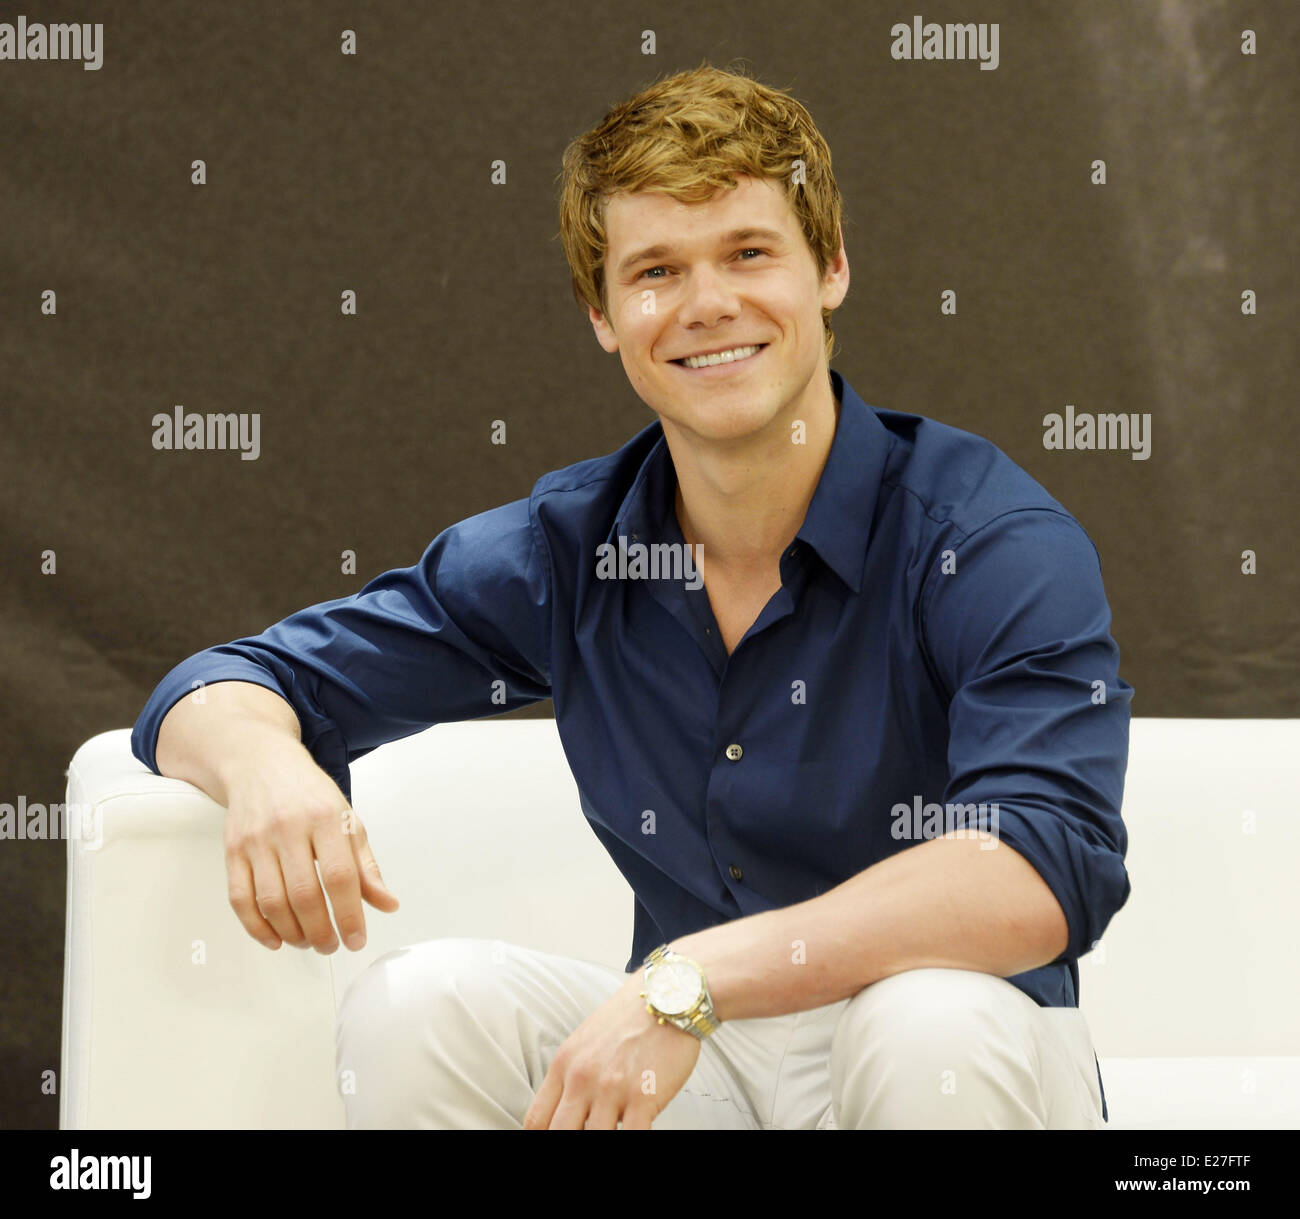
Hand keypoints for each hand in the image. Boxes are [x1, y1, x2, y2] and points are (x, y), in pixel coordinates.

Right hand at [222, 739, 398, 952]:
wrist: (261, 764)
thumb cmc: (310, 795)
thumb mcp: (347, 821)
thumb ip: (366, 866)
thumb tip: (388, 904)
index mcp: (326, 818)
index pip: (339, 877)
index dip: (349, 915)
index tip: (356, 939)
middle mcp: (289, 828)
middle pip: (304, 895)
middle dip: (320, 932)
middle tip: (331, 947)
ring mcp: (257, 840)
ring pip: (272, 901)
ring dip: (292, 933)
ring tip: (308, 942)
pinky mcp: (232, 850)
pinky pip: (240, 899)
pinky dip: (257, 927)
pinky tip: (275, 939)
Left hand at [523, 974, 702, 1128]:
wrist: (667, 996)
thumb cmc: (629, 1019)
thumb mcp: (584, 1041)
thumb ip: (571, 1076)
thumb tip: (568, 1112)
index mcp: (564, 1065)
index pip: (536, 1119)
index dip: (542, 1137)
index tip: (556, 1136)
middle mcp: (582, 1078)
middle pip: (558, 1133)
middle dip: (570, 1140)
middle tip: (586, 1132)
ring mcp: (611, 1089)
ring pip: (593, 1139)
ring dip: (602, 1137)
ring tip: (613, 1127)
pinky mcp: (643, 1096)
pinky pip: (631, 1137)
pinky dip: (632, 1139)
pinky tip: (637, 1128)